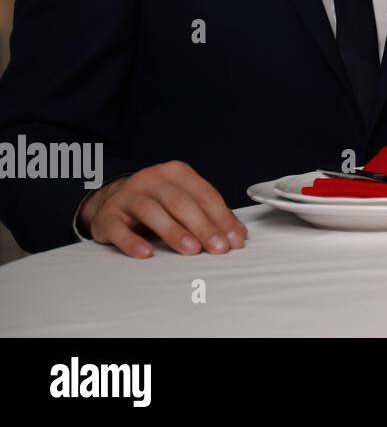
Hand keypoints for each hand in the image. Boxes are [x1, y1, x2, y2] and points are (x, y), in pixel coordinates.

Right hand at [80, 161, 247, 257]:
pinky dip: (133, 241)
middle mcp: (152, 179)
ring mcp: (128, 196)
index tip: (235, 239)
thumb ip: (209, 214)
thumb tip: (238, 234)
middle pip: (181, 202)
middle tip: (218, 248)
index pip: (204, 194)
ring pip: (153, 212)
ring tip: (191, 250)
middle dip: (203, 226)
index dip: (222, 217)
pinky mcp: (108, 215)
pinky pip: (120, 229)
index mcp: (176, 173)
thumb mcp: (183, 200)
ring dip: (174, 232)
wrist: (111, 202)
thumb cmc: (157, 203)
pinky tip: (147, 253)